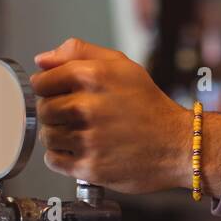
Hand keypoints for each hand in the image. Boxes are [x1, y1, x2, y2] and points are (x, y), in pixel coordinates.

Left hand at [30, 38, 190, 194]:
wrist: (178, 145)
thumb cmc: (150, 105)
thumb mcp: (122, 66)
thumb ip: (79, 53)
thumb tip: (42, 61)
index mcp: (91, 76)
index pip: (41, 82)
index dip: (48, 89)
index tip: (60, 95)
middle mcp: (87, 107)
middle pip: (43, 110)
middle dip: (55, 113)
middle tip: (76, 117)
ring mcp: (88, 139)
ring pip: (48, 136)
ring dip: (59, 136)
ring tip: (82, 134)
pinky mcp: (90, 166)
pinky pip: (54, 161)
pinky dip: (62, 157)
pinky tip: (81, 150)